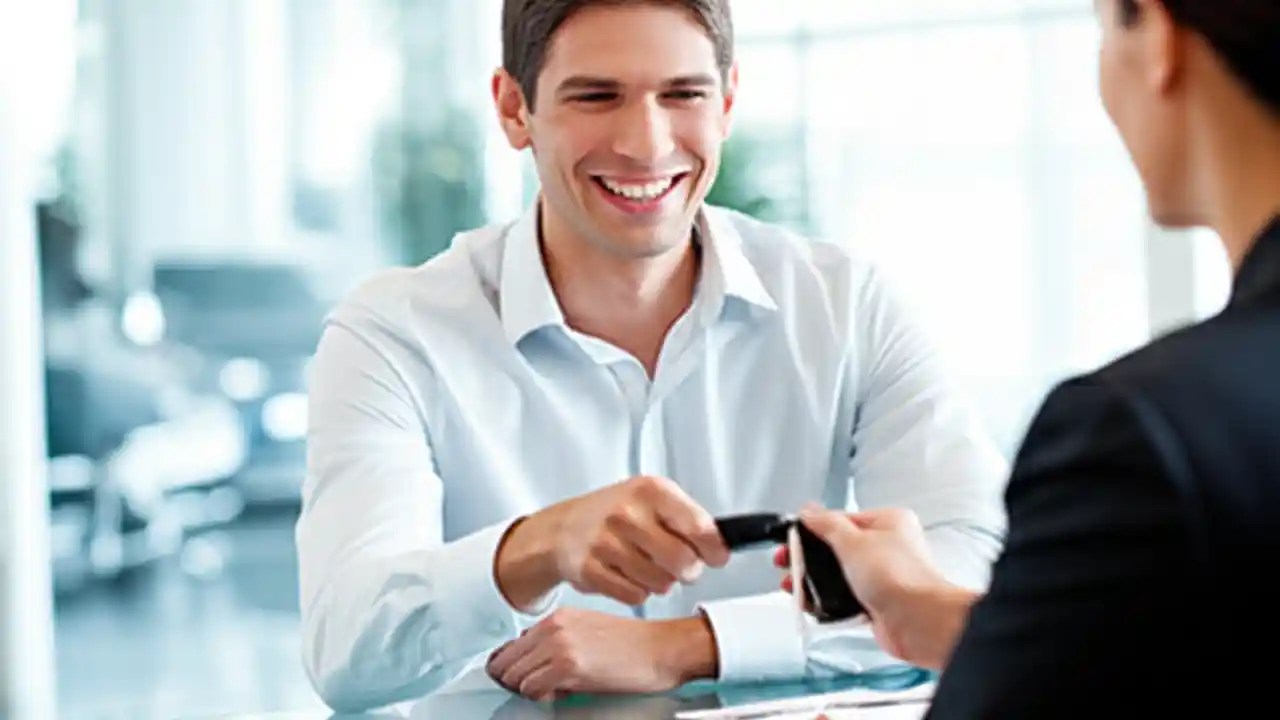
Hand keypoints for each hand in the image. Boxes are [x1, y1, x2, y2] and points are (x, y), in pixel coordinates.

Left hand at [485, 608, 717, 700]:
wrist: (662, 649)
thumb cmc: (634, 644)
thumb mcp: (588, 630)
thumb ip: (557, 640)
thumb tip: (534, 662)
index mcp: (558, 617)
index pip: (512, 645)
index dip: (514, 667)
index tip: (521, 677)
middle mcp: (554, 627)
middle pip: (506, 661)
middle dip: (516, 679)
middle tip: (535, 688)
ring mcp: (559, 645)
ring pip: (515, 676)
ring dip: (528, 689)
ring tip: (552, 690)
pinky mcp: (568, 666)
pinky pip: (532, 689)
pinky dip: (540, 697)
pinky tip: (561, 693)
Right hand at [496, 476, 729, 608]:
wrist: (564, 529)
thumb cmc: (615, 513)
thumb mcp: (652, 498)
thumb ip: (688, 518)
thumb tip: (723, 546)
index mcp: (650, 490)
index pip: (700, 527)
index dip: (714, 549)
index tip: (716, 556)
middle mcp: (627, 513)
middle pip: (683, 562)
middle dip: (687, 570)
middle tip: (680, 565)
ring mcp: (606, 542)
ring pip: (661, 584)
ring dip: (660, 581)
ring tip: (646, 565)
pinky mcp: (591, 570)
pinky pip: (635, 596)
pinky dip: (637, 591)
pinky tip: (626, 574)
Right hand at [775, 506, 974, 668]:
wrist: (918, 623)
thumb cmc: (900, 578)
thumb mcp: (852, 541)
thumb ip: (827, 524)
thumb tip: (809, 511)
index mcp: (889, 523)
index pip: (843, 519)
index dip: (815, 528)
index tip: (793, 535)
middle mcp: (888, 548)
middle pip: (838, 548)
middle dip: (809, 557)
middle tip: (788, 560)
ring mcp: (883, 577)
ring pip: (840, 575)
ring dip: (814, 581)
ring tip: (793, 585)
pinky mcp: (877, 603)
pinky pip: (845, 598)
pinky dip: (827, 602)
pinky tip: (812, 604)